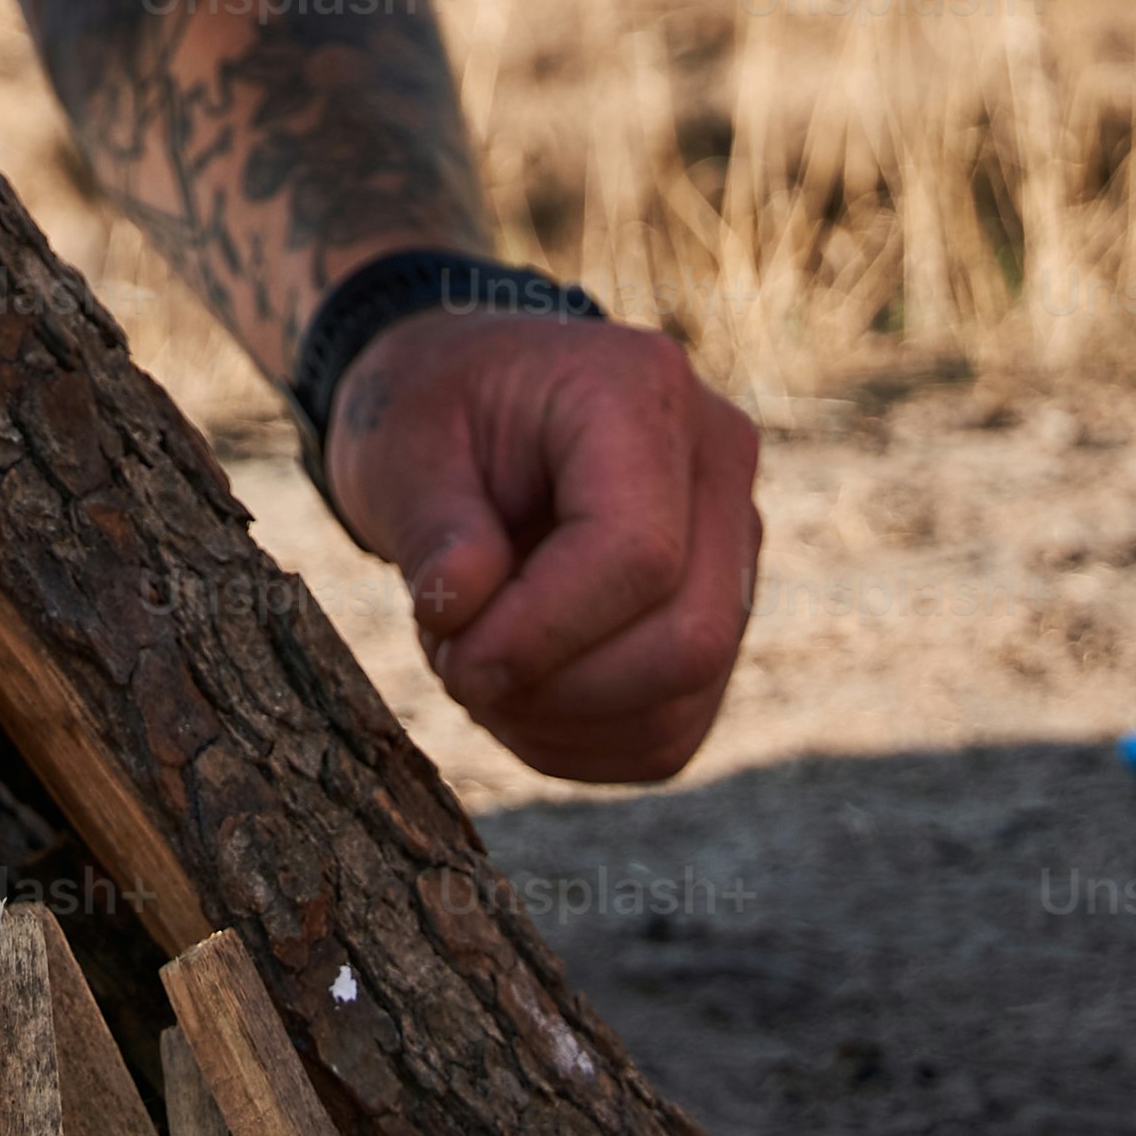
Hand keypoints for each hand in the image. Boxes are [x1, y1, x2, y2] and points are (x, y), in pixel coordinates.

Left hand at [320, 306, 758, 785]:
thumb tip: (460, 609)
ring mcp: (734, 546)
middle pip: (690, 638)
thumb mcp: (401, 445)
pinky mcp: (720, 618)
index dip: (544, 632)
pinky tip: (514, 692)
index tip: (454, 659)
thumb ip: (431, 525)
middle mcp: (716, 464)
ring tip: (474, 659)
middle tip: (456, 663)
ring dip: (559, 721)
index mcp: (642, 393)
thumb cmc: (434, 414)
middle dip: (558, 689)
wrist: (468, 405)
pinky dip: (580, 742)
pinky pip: (670, 731)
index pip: (638, 553)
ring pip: (684, 701)